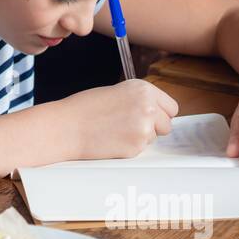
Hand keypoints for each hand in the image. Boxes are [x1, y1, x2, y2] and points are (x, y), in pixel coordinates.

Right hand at [64, 79, 179, 160]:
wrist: (67, 126)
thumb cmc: (86, 108)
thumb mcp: (117, 92)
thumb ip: (140, 100)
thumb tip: (157, 112)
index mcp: (144, 89)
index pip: (172, 107)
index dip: (160, 113)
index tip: (149, 116)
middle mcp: (149, 107)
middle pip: (167, 125)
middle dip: (154, 128)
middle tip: (130, 126)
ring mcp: (144, 128)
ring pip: (154, 138)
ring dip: (140, 137)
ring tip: (115, 130)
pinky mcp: (136, 147)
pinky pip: (141, 149)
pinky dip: (129, 147)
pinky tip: (112, 139)